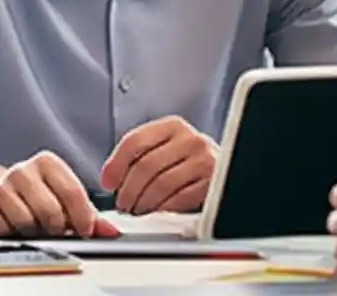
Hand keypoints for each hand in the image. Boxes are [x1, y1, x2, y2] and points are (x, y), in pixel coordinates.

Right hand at [0, 151, 119, 237]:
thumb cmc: (35, 195)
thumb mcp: (62, 197)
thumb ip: (89, 214)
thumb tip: (111, 230)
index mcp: (47, 162)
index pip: (72, 192)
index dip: (83, 217)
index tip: (86, 231)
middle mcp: (23, 170)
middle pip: (51, 211)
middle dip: (57, 227)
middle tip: (54, 229)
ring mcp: (2, 186)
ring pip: (28, 222)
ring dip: (34, 232)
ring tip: (33, 225)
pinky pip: (6, 229)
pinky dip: (13, 234)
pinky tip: (13, 225)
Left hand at [101, 115, 216, 214]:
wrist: (228, 172)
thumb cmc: (189, 163)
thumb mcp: (167, 148)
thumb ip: (142, 154)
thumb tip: (110, 178)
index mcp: (173, 125)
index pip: (134, 140)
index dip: (116, 164)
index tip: (108, 183)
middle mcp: (190, 138)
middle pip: (146, 165)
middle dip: (128, 190)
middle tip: (123, 204)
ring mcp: (204, 160)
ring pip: (161, 184)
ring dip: (144, 202)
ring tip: (139, 209)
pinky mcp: (213, 182)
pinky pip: (180, 198)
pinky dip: (163, 208)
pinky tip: (158, 211)